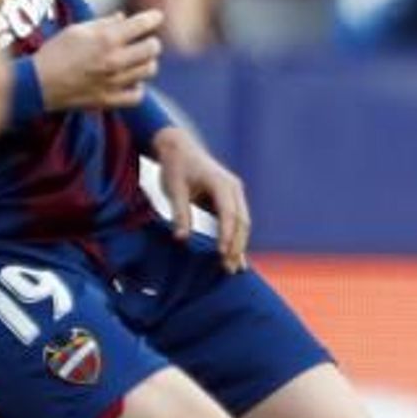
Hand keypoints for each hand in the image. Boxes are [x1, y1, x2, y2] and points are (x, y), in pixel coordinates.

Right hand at [35, 10, 163, 112]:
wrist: (35, 84)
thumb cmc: (53, 53)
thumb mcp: (75, 31)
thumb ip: (103, 23)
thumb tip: (124, 16)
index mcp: (106, 39)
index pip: (142, 25)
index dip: (153, 18)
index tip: (157, 16)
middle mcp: (114, 60)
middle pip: (153, 48)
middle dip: (151, 41)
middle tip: (143, 41)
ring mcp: (114, 82)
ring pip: (149, 70)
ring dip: (146, 63)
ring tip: (136, 60)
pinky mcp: (109, 100)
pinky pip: (138, 95)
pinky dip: (137, 88)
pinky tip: (129, 82)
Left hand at [152, 129, 251, 271]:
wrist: (178, 148)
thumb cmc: (175, 167)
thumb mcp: (173, 189)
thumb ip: (180, 213)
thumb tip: (181, 239)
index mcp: (221, 184)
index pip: (229, 214)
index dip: (227, 234)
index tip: (221, 253)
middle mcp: (234, 189)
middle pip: (242, 222)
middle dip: (237, 246)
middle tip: (229, 268)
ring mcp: (234, 195)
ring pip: (243, 224)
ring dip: (239, 245)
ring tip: (235, 268)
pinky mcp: (229, 201)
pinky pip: (236, 222)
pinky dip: (236, 239)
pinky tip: (235, 256)